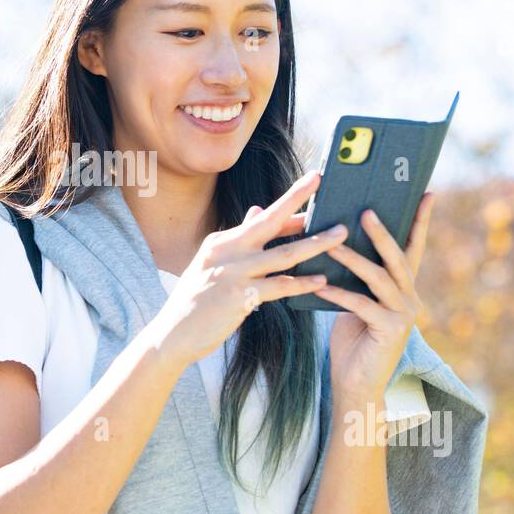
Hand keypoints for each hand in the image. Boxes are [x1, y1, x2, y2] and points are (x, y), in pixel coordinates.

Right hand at [146, 170, 348, 371]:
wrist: (174, 333)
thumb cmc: (197, 301)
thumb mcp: (213, 264)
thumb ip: (238, 238)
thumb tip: (256, 210)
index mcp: (222, 241)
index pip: (262, 219)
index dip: (290, 206)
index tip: (311, 186)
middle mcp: (227, 251)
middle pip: (269, 220)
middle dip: (297, 200)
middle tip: (321, 181)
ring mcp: (233, 273)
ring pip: (284, 255)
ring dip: (315, 244)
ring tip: (340, 235)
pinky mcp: (240, 297)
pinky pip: (279, 287)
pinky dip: (302, 283)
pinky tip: (322, 280)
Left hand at [318, 193, 435, 401]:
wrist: (356, 383)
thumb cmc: (353, 340)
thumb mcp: (353, 300)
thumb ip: (351, 276)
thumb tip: (332, 242)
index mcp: (403, 288)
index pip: (413, 248)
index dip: (420, 221)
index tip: (427, 193)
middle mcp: (410, 298)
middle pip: (398, 257)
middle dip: (383, 232)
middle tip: (367, 210)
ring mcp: (403, 315)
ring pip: (379, 278)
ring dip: (353, 259)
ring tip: (332, 243)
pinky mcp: (390, 331)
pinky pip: (362, 305)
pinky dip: (339, 294)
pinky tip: (320, 285)